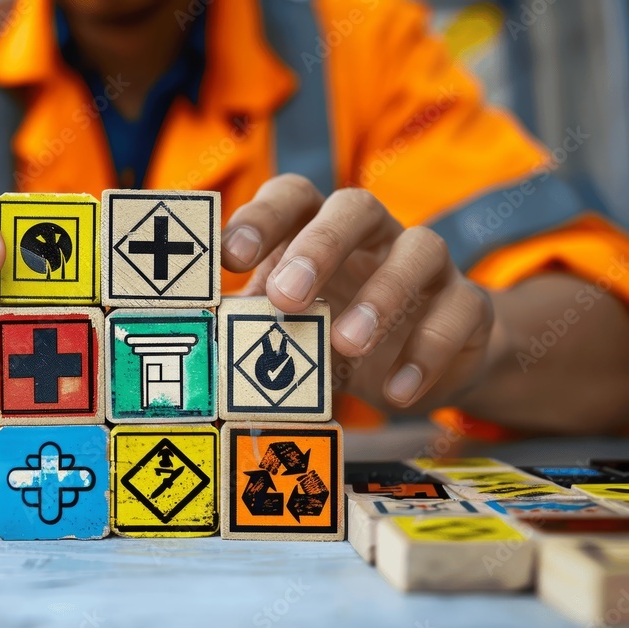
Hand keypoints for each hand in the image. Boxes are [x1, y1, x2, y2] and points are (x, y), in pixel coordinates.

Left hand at [221, 174, 496, 412]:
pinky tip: (396, 390)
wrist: (415, 368)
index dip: (261, 218)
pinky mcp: (468, 304)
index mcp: (319, 229)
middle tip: (286, 296)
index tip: (229, 257)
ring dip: (382, 295)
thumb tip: (197, 340)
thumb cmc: (331, 335)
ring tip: (346, 344)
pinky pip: (459, 312)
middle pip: (355, 206)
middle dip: (319, 246)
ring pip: (420, 249)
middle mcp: (375, 235)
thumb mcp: (287, 330)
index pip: (292, 197)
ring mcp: (426, 265)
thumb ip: (251, 326)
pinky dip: (427, 352)